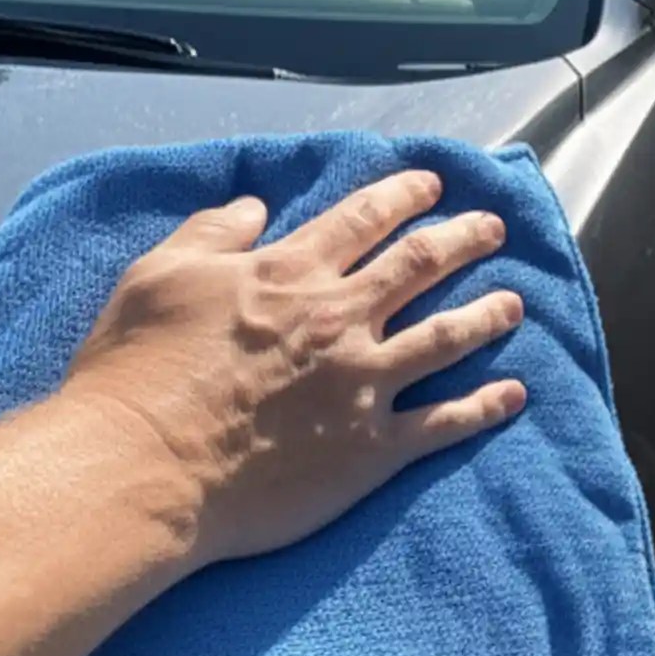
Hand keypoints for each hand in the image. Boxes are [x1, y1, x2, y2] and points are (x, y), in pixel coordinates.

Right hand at [64, 171, 526, 566]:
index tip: (433, 186)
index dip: (404, 196)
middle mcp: (340, 320)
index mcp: (291, 274)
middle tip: (494, 228)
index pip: (364, 220)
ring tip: (515, 303)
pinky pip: (445, 421)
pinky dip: (486, 407)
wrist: (143, 469)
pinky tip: (515, 395)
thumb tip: (253, 206)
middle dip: (464, 240)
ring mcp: (364, 384)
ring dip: (487, 315)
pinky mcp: (373, 448)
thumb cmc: (138, 372)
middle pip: (420, 265)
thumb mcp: (158, 275)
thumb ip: (210, 233)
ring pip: (448, 336)